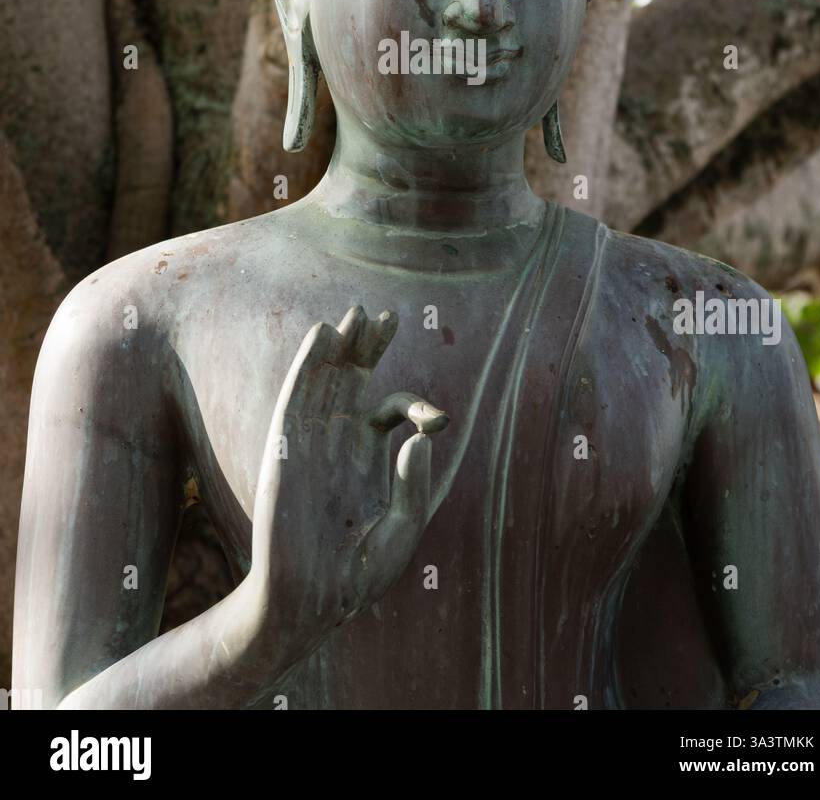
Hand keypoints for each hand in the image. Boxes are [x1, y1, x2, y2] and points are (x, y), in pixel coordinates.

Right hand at [249, 306, 446, 655]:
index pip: (393, 410)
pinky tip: (321, 334)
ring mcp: (312, 440)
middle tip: (386, 316)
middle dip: (369, 347)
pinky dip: (308, 363)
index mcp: (368, 457)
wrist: (309, 600)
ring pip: (325, 378)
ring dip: (338, 344)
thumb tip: (421, 439)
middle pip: (354, 379)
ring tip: (355, 313)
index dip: (418, 405)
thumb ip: (415, 486)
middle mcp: (339, 441)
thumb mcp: (403, 531)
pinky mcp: (287, 446)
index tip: (439, 423)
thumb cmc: (356, 574)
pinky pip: (297, 394)